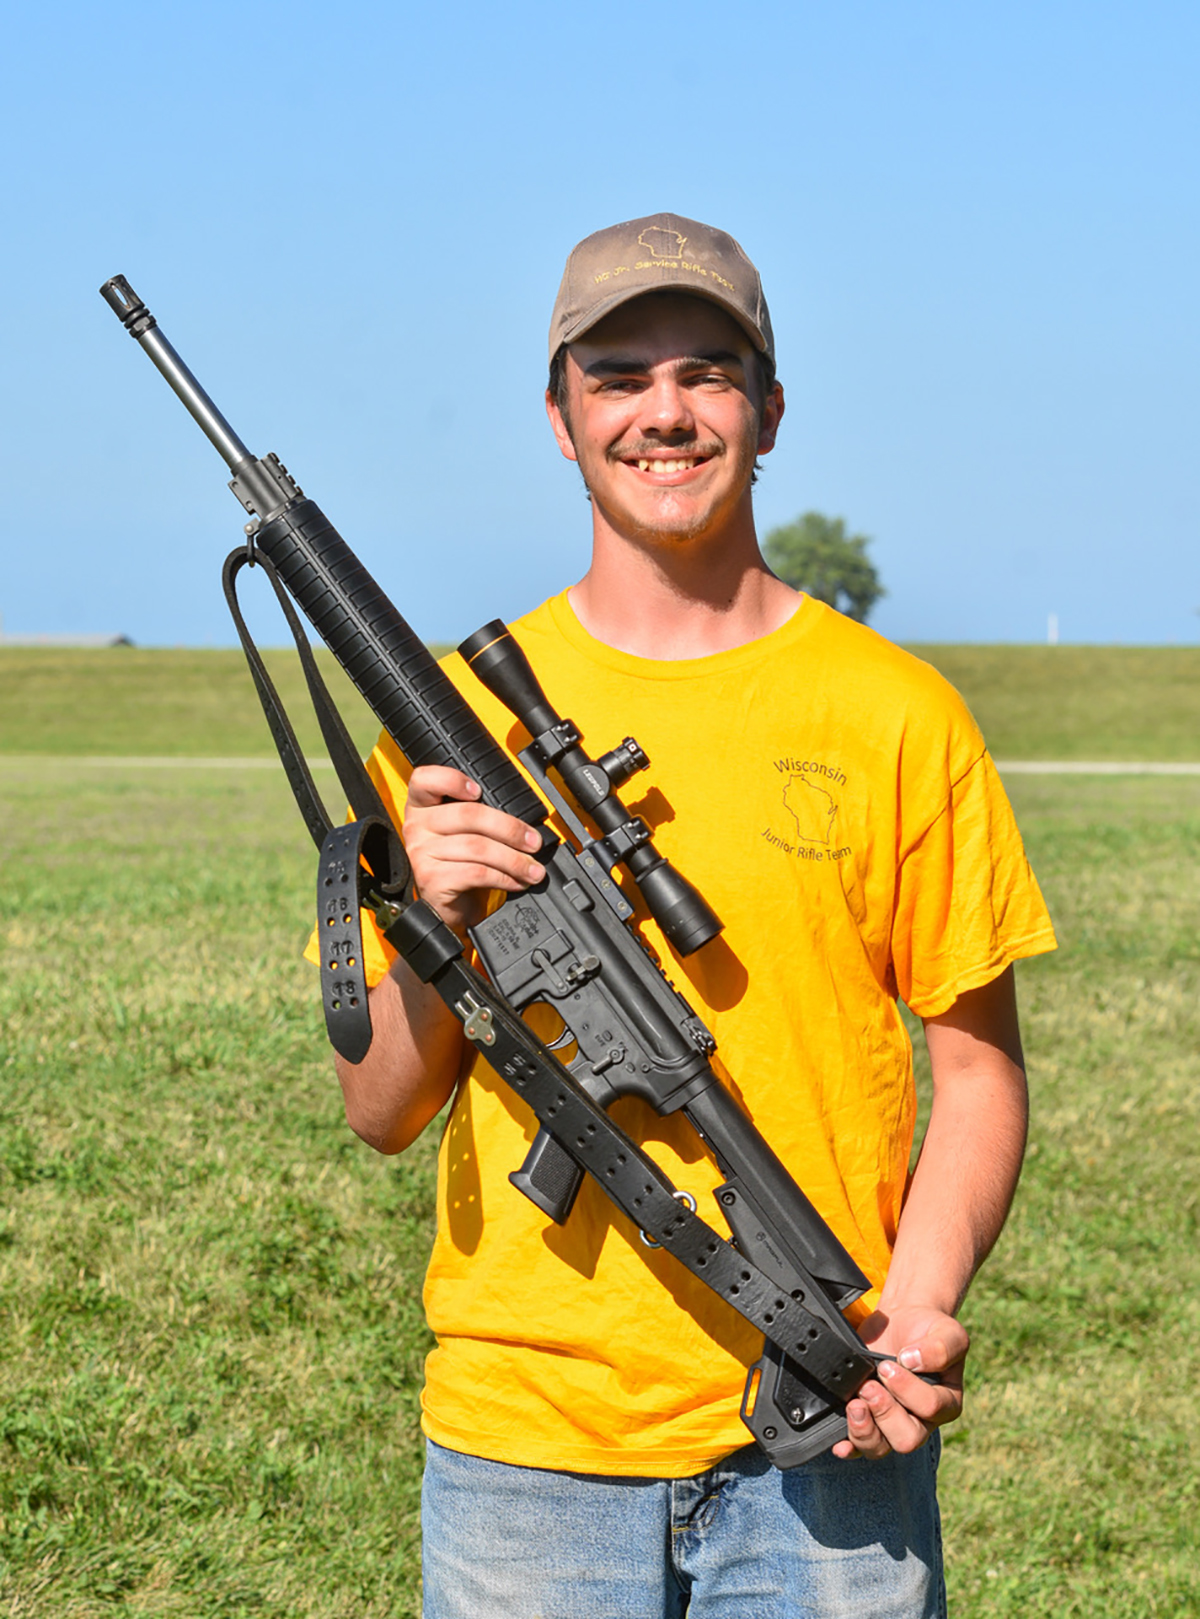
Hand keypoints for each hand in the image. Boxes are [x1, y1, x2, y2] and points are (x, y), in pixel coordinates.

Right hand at [402, 765, 544, 936]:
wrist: (447, 906)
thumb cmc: (459, 864)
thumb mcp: (465, 833)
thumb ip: (481, 816)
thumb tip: (525, 823)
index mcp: (423, 807)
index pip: (425, 780)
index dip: (452, 780)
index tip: (479, 790)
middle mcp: (417, 827)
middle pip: (468, 815)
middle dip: (511, 829)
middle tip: (534, 842)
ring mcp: (422, 854)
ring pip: (477, 847)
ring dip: (514, 859)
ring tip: (533, 869)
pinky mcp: (432, 879)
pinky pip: (476, 873)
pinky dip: (504, 877)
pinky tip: (516, 881)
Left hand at [832, 1304, 967, 1460]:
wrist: (905, 1318)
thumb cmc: (929, 1328)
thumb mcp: (948, 1332)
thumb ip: (941, 1348)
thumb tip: (912, 1360)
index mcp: (945, 1403)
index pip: (930, 1408)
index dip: (907, 1388)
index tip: (889, 1365)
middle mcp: (920, 1419)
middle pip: (906, 1439)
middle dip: (884, 1412)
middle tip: (869, 1386)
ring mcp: (892, 1422)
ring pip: (880, 1448)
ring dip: (864, 1430)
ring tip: (854, 1404)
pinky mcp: (869, 1418)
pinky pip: (859, 1446)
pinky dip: (849, 1446)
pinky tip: (840, 1444)